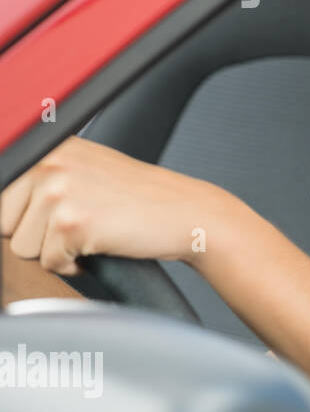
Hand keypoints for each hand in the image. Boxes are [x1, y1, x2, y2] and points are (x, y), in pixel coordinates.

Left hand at [0, 136, 228, 275]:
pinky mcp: (71, 223)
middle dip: (38, 235)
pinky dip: (74, 265)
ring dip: (56, 250)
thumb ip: (44, 176)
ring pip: (22, 248)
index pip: (2, 198)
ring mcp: (58, 192)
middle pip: (5, 224)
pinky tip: (101, 244)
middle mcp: (49, 162)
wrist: (188, 214)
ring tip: (92, 233)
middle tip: (81, 223)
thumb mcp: (86, 168)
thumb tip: (7, 209)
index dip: (28, 216)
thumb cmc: (142, 199)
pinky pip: (49, 264)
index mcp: (50, 146)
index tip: (60, 214)